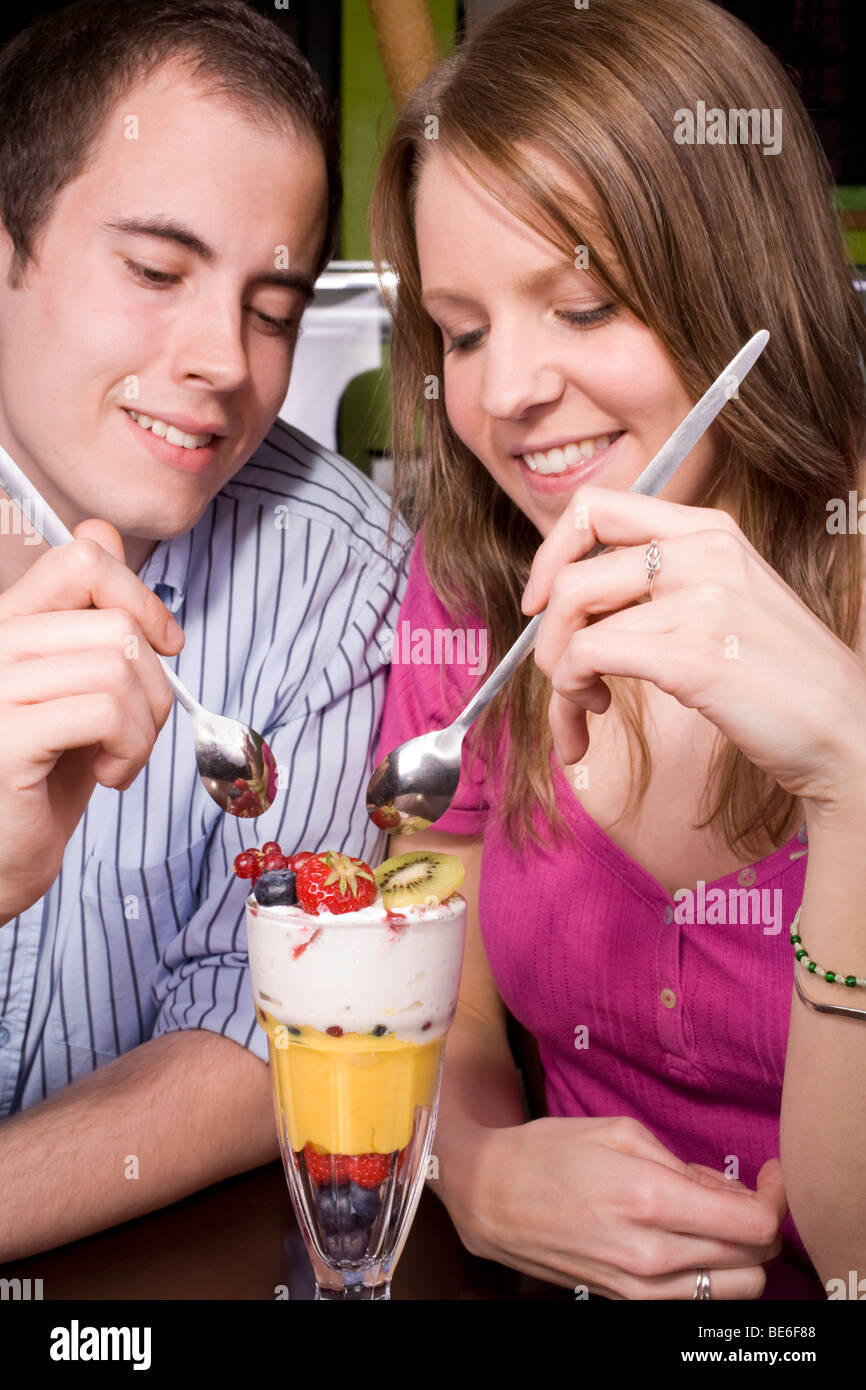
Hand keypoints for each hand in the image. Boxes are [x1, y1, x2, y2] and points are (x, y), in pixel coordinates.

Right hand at [0, 520, 183, 923]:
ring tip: (120, 759)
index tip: (164, 646)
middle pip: (115, 619)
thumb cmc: (37, 783)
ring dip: (146, 724)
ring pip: (119, 665)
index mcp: (6, 625)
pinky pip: (107, 711)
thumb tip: (100, 532)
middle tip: (138, 730)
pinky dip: (131, 749)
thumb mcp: (72, 688)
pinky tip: (106, 777)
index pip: (81, 559)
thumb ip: (86, 618)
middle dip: (156, 682)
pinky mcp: (7, 735)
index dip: (140, 596)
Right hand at [458, 1115, 785, 1298]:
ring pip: (733, 1291)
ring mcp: (639, 1288)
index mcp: (651, 1200)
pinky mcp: (627, 1302)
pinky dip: (708, 1273)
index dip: (775, 1199)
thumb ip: (685, 1165)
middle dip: (761, 1226)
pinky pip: (695, 1299)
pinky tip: (687, 1239)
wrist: (490, 1196)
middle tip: (746, 1193)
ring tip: (715, 1219)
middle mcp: (651, 1256)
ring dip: (740, 1257)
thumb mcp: (621, 1133)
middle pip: (753, 1263)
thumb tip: (729, 1190)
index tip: (771, 1175)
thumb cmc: (550, 1152)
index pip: (753, 1225)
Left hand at [522, 487, 865, 813]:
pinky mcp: (690, 655)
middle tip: (558, 672)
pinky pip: (585, 657)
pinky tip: (593, 720)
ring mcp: (700, 599)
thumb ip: (664, 585)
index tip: (540, 601)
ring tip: (583, 705)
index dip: (551, 552)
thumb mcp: (726, 603)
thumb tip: (573, 599)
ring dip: (556, 674)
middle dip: (544, 628)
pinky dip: (568, 698)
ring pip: (570, 614)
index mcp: (710, 530)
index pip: (598, 506)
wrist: (844, 732)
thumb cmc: (778, 681)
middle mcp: (704, 551)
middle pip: (571, 566)